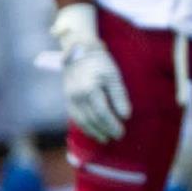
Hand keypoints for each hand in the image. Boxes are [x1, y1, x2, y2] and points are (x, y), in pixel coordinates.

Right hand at [51, 3, 129, 141]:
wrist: (79, 52)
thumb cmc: (101, 63)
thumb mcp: (114, 76)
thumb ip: (119, 97)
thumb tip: (125, 116)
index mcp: (90, 90)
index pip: (102, 114)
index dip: (112, 125)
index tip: (121, 132)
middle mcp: (77, 96)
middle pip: (92, 119)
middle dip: (104, 130)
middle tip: (116, 137)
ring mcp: (69, 98)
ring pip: (81, 121)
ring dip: (93, 131)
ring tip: (104, 138)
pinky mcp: (66, 98)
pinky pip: (74, 116)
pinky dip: (84, 126)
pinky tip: (92, 130)